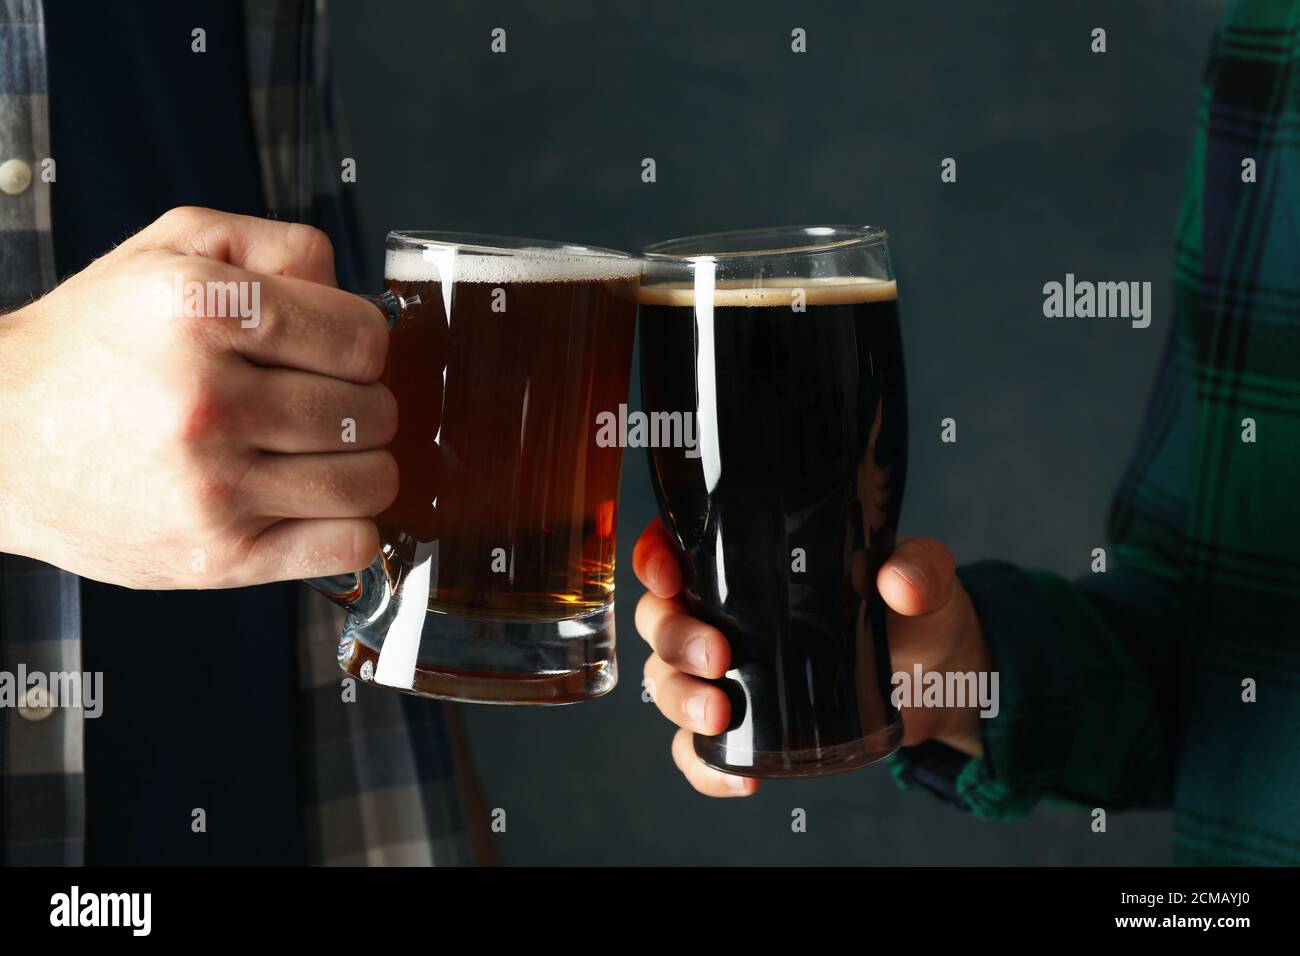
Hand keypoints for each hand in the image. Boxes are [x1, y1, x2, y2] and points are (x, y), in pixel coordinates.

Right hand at [0, 207, 397, 588]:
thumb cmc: (91, 343)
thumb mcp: (169, 250)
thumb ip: (275, 246)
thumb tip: (354, 291)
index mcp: (203, 310)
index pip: (363, 339)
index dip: (360, 346)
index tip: (335, 354)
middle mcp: (208, 400)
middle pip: (371, 413)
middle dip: (360, 405)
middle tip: (318, 405)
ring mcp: (213, 487)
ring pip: (371, 481)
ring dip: (361, 466)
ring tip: (316, 454)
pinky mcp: (216, 555)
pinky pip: (347, 544)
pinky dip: (348, 527)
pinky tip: (309, 503)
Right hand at [633, 518, 989, 796]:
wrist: (939, 680)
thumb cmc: (915, 612)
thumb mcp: (922, 576)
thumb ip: (915, 570)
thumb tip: (898, 583)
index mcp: (749, 561)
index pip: (676, 546)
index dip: (654, 557)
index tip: (669, 576)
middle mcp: (724, 614)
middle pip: (659, 620)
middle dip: (674, 639)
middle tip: (718, 656)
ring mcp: (729, 674)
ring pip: (667, 682)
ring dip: (681, 699)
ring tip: (722, 714)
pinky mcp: (746, 727)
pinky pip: (698, 751)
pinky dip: (706, 767)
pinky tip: (739, 776)